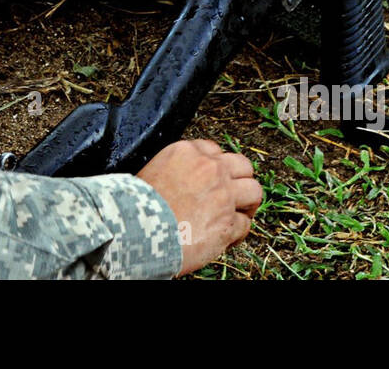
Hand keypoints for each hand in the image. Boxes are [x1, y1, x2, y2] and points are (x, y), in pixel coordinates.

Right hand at [137, 139, 261, 275]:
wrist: (136, 231)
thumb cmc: (135, 207)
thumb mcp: (150, 172)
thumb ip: (173, 169)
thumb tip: (180, 182)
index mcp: (186, 152)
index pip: (212, 150)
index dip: (214, 166)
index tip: (211, 177)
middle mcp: (209, 168)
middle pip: (242, 165)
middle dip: (239, 178)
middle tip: (233, 193)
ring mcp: (223, 194)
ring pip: (253, 191)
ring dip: (247, 203)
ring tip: (239, 214)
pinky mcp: (228, 222)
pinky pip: (244, 225)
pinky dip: (237, 233)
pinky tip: (227, 239)